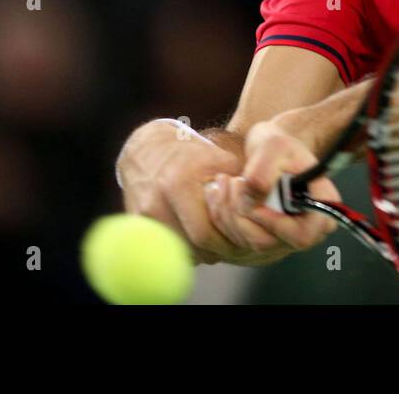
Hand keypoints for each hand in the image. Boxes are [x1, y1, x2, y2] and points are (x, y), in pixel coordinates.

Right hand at [116, 119, 281, 265]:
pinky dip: (183, 248)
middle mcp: (156, 202)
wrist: (148, 147)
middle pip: (192, 246)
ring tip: (218, 241)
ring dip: (201, 252)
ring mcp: (142, 215)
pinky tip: (196, 237)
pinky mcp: (134, 222)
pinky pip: (164, 247)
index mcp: (179, 184)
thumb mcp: (221, 159)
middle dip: (216, 251)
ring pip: (179, 251)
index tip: (242, 242)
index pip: (204, 233)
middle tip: (234, 247)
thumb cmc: (192, 152)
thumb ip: (242, 184)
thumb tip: (263, 208)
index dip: (225, 243)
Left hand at [209, 116, 339, 258]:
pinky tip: (218, 191)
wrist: (269, 150)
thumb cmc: (278, 145)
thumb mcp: (273, 148)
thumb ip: (263, 173)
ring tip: (223, 181)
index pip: (303, 234)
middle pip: (269, 242)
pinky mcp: (262, 236)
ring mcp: (283, 235)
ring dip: (227, 212)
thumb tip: (251, 201)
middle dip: (242, 214)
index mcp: (322, 206)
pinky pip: (235, 237)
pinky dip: (221, 215)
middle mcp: (306, 227)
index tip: (254, 202)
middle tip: (233, 182)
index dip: (275, 224)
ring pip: (247, 241)